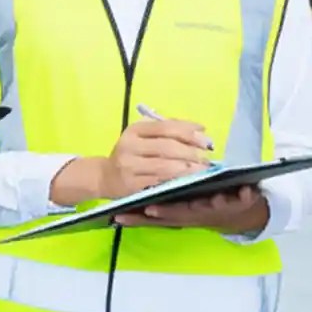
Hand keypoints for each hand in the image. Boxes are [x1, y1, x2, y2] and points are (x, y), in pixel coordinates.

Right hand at [100, 117, 214, 197]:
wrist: (104, 177)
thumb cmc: (131, 155)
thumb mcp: (143, 138)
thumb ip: (167, 131)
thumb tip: (200, 129)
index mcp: (134, 130)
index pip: (166, 127)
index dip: (189, 132)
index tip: (206, 139)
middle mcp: (129, 146)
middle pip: (167, 147)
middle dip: (191, 152)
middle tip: (207, 158)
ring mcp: (129, 166)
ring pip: (165, 166)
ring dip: (188, 168)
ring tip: (202, 170)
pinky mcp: (132, 185)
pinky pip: (159, 182)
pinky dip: (177, 181)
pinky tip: (188, 181)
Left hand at [114, 185, 268, 234]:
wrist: (239, 215)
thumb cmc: (238, 199)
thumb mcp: (245, 198)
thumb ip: (245, 196)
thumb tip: (247, 192)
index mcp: (204, 211)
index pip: (183, 211)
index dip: (168, 211)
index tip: (151, 209)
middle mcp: (189, 217)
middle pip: (162, 220)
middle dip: (141, 219)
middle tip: (121, 216)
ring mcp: (180, 218)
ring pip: (155, 220)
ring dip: (136, 219)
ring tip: (114, 216)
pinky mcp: (174, 216)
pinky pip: (154, 218)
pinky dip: (139, 216)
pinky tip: (122, 213)